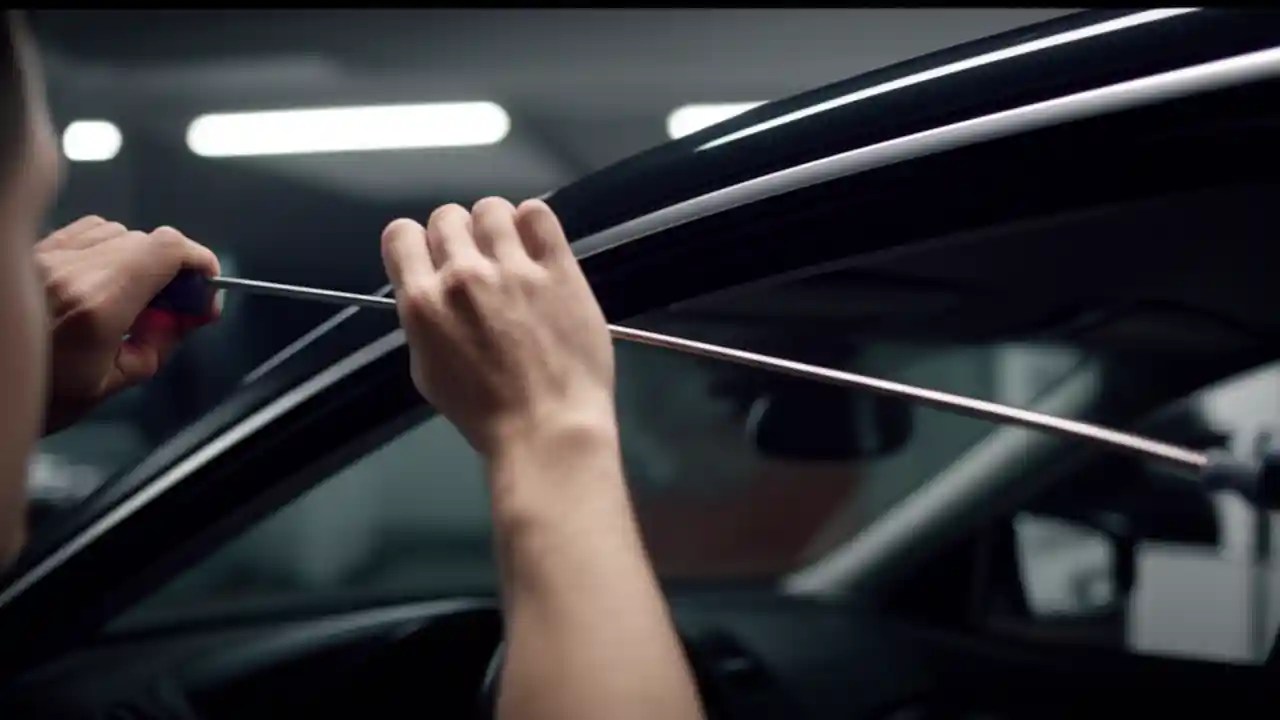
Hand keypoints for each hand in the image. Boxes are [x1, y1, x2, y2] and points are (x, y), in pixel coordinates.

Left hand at [35, 216, 220, 431]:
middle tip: (173, 305)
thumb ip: (160, 343)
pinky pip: (85, 232)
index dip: (200, 261)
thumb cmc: (36, 396)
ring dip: (137, 258)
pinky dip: (105, 249)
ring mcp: (46, 256)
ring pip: (118, 232)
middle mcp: (70, 271)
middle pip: (148, 241)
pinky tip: (101, 280)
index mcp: (96, 306)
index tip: (207, 284)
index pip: (167, 251)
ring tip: (131, 295)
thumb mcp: (113, 383)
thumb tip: (193, 313)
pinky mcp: (32, 251)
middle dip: (172, 270)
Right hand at [380, 197, 614, 456]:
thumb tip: (432, 294)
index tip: (434, 259)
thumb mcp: (429, 372)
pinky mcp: (558, 267)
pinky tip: (538, 247)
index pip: (401, 234)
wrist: (548, 427)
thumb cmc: (486, 413)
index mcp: (423, 302)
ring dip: (496, 227)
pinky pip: (538, 214)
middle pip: (446, 217)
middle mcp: (462, 275)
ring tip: (511, 254)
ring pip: (491, 209)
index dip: (417, 244)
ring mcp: (513, 267)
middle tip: (478, 264)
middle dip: (457, 236)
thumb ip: (426, 322)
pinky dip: (533, 223)